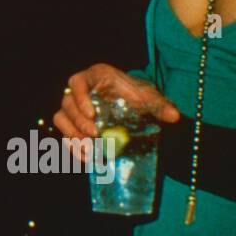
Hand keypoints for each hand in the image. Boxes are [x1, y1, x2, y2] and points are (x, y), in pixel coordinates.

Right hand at [54, 63, 180, 162]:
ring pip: (61, 118)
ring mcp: (75, 107)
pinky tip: (86, 158)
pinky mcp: (74, 123)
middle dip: (78, 122)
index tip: (93, 114)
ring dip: (72, 135)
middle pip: (67, 103)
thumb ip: (160, 105)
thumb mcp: (148, 97)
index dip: (80, 97)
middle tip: (95, 136)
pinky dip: (73, 146)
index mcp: (95, 77)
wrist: (133, 105)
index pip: (77, 82)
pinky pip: (65, 133)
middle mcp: (80, 90)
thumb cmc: (137, 95)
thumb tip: (174, 116)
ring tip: (89, 149)